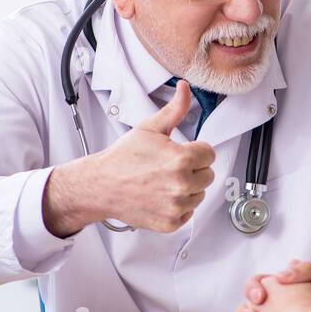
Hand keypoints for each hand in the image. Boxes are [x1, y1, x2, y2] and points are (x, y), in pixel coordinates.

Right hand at [49, 81, 215, 234]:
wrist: (101, 185)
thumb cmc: (123, 158)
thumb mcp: (150, 128)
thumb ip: (174, 109)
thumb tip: (185, 89)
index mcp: (181, 159)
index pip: (209, 154)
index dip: (195, 151)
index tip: (181, 152)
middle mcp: (181, 184)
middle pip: (207, 175)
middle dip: (193, 170)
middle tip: (170, 167)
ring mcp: (176, 205)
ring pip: (199, 195)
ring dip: (187, 189)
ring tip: (163, 182)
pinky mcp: (170, 222)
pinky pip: (188, 213)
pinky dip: (178, 207)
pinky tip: (161, 196)